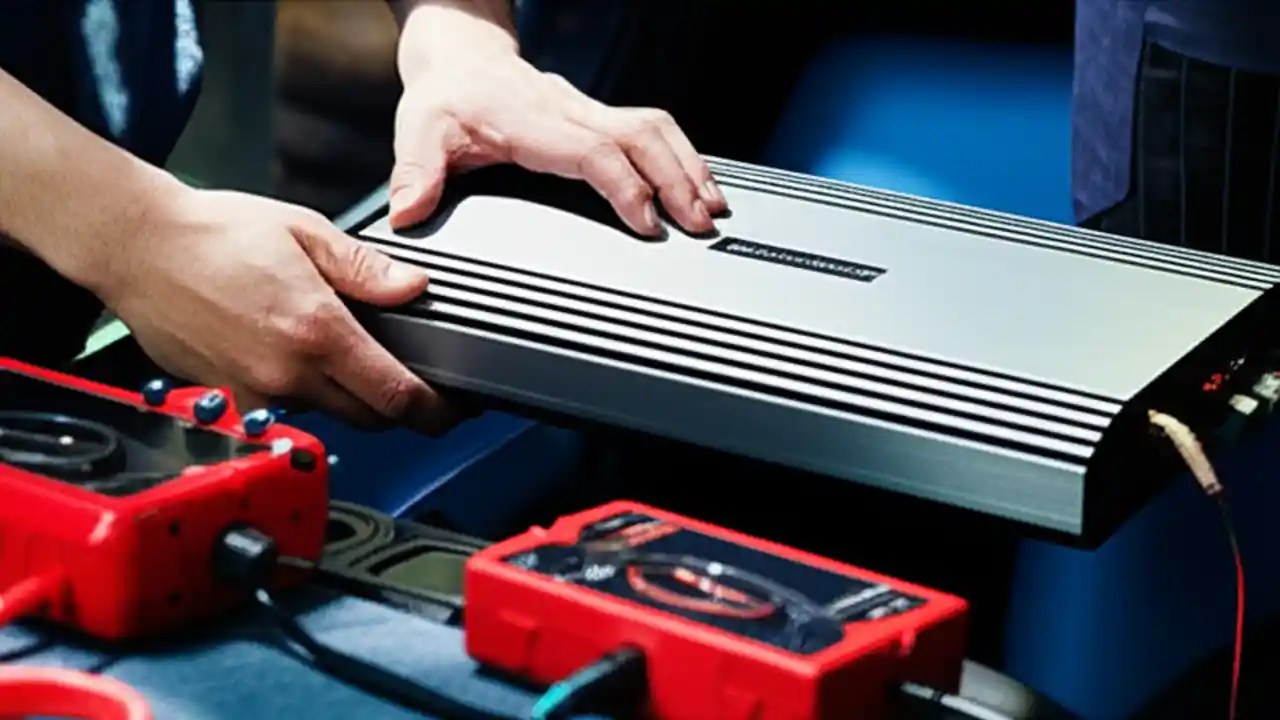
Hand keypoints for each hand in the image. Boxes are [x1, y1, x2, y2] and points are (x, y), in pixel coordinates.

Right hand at [94, 186, 457, 434]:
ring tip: (352, 357)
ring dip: (353, 398)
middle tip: (417, 386)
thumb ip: (366, 268)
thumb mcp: (305, 232)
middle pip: (370, 418)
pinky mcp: (230, 397)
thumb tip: (413, 289)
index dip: (434, 411)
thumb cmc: (214, 233)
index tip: (451, 410)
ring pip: (330, 415)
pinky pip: (287, 408)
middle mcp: (288, 373)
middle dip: (401, 409)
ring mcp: (256, 391)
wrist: (137, 246)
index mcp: (317, 331)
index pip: (396, 396)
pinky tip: (300, 355)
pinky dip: (308, 392)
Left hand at [388, 52, 728, 235]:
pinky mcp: (600, 116)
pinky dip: (682, 156)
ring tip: (712, 207)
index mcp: (533, 121)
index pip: (593, 152)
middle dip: (678, 179)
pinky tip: (698, 182)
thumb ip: (417, 172)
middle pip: (641, 136)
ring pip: (655, 128)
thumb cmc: (446, 100)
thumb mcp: (421, 132)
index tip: (648, 223)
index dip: (625, 186)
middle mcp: (570, 111)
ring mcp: (590, 111)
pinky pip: (653, 128)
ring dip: (689, 166)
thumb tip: (410, 212)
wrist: (461, 58)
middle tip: (701, 224)